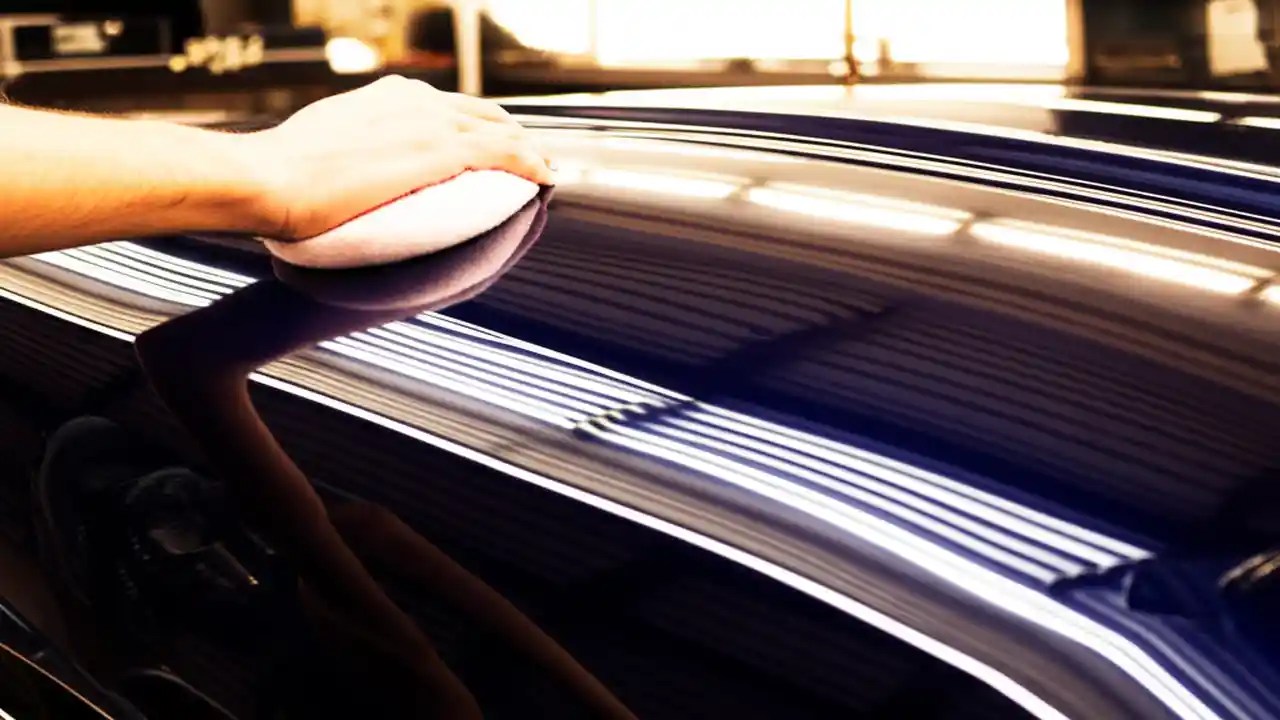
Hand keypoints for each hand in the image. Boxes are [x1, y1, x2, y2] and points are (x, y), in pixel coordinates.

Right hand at [234, 75, 554, 239]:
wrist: (268, 177)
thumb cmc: (283, 174)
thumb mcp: (327, 145)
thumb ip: (356, 150)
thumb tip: (356, 171)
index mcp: (389, 96)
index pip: (449, 106)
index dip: (478, 125)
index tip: (491, 143)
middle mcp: (415, 99)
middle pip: (483, 113)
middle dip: (512, 134)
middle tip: (531, 159)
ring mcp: (429, 124)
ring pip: (501, 130)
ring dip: (530, 151)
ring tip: (546, 170)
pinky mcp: (438, 153)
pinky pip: (502, 154)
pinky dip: (530, 163)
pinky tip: (545, 176)